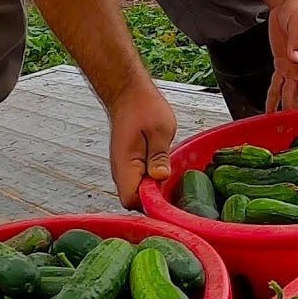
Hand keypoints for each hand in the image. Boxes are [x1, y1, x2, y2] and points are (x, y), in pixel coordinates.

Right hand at [106, 81, 176, 209]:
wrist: (129, 94)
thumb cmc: (144, 107)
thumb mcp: (160, 130)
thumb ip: (159, 155)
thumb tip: (160, 177)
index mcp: (125, 165)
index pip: (132, 200)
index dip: (151, 204)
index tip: (169, 198)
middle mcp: (121, 172)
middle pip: (135, 201)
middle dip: (155, 200)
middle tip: (176, 190)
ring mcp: (125, 169)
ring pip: (139, 192)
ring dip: (156, 190)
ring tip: (173, 180)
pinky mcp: (131, 165)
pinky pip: (141, 182)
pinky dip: (154, 181)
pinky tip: (166, 171)